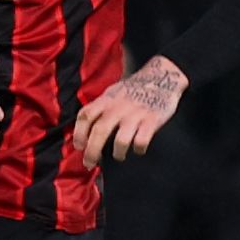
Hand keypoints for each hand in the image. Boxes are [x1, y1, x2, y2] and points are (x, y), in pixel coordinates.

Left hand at [72, 55, 187, 165]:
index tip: (79, 146)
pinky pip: (142, 141)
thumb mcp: (113, 93)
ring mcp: (135, 114)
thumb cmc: (134, 89)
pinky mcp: (152, 120)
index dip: (79, 133)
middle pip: (99, 131)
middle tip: (89, 163)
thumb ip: (100, 108)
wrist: (161, 76)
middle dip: (92, 152)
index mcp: (106, 100)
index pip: (86, 116)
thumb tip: (85, 130)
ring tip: (119, 156)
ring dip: (117, 153)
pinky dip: (138, 149)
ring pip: (120, 140)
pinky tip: (138, 150)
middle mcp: (118, 107)